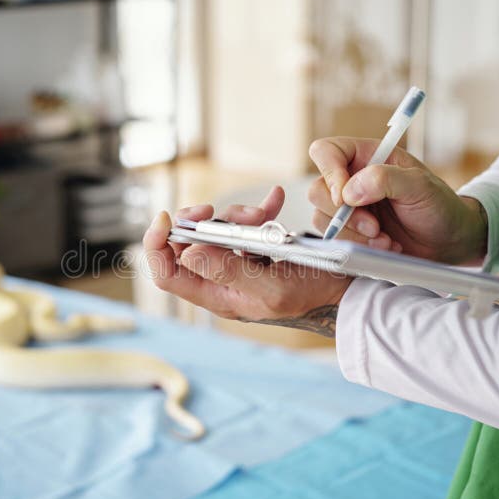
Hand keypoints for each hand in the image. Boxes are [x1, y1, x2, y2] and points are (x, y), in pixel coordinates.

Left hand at [142, 186, 350, 337]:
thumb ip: (229, 271)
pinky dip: (259, 209)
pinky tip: (276, 200)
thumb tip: (188, 253)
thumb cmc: (311, 297)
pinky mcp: (254, 251)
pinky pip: (244, 224)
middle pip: (188, 244)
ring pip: (217, 229)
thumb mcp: (271, 286)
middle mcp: (221, 281)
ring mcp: (236, 264)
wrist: (342, 293)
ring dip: (240, 215)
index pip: (167, 274)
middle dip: (205, 221)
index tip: (166, 217)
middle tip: (219, 212)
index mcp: (217, 296)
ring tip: (266, 214)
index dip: (157, 246)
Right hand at [307, 136, 486, 263]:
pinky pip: (335, 239)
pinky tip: (384, 246)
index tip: (345, 197)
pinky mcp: (350, 232)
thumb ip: (385, 179)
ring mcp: (349, 207)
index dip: (329, 173)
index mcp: (367, 156)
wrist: (449, 241)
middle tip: (375, 226)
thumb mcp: (420, 186)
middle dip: (344, 214)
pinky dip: (357, 247)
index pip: (326, 152)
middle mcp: (352, 179)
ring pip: (322, 218)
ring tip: (385, 239)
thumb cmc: (439, 206)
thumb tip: (349, 190)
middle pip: (318, 190)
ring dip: (353, 235)